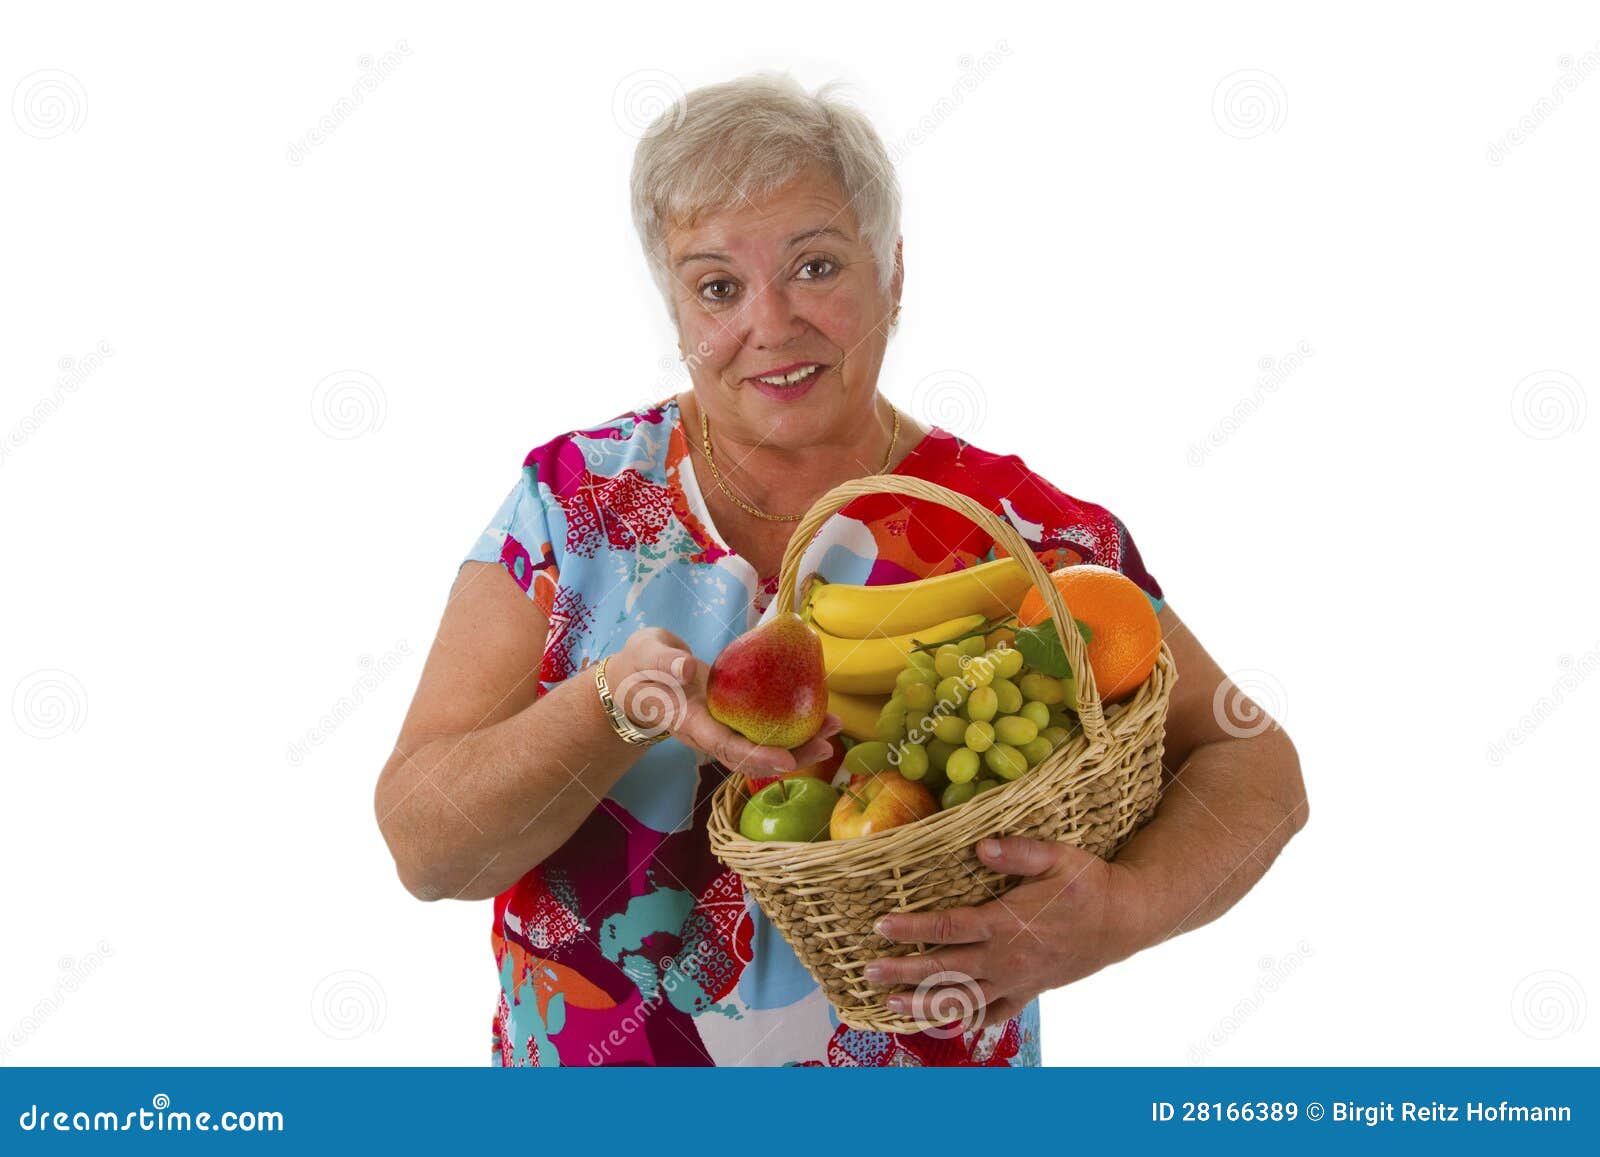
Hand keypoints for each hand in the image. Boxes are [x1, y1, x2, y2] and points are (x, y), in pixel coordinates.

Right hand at [607, 627, 840, 775]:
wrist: (635, 678)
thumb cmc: (641, 665)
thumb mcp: (647, 655)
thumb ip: (664, 661)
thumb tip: (688, 667)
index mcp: (689, 724)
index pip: (725, 748)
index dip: (757, 756)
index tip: (787, 759)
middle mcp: (709, 734)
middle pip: (752, 757)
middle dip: (791, 757)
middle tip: (826, 744)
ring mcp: (721, 729)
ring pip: (762, 746)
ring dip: (799, 744)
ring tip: (833, 728)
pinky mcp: (731, 719)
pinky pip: (763, 728)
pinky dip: (790, 725)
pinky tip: (816, 711)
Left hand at [862, 836, 1148, 1027]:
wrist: (1125, 920)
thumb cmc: (1088, 883)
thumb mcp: (1057, 856)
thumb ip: (1017, 852)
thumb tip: (979, 845)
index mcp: (1006, 923)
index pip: (948, 928)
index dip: (912, 929)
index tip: (881, 927)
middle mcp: (1006, 958)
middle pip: (945, 969)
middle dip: (904, 972)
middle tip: (869, 971)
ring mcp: (1018, 979)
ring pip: (964, 998)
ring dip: (925, 1004)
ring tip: (892, 1005)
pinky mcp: (1032, 990)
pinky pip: (997, 1012)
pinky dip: (972, 1020)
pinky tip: (950, 1023)